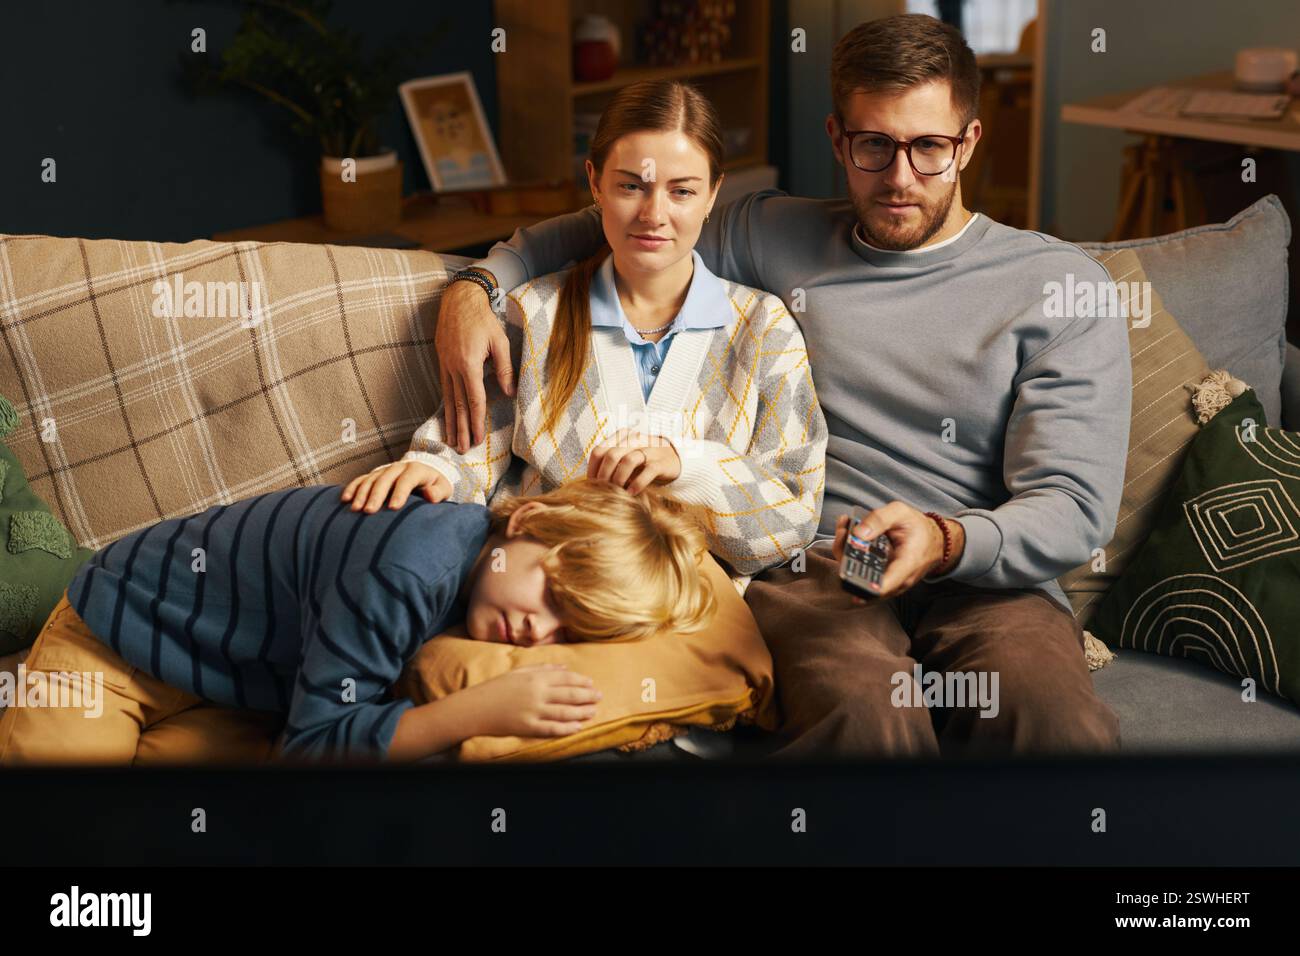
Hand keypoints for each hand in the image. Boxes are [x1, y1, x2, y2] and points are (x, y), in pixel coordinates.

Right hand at [341, 461, 451, 511]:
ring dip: (362, 493)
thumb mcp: (443, 488)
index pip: (406, 480)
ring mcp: (385, 470)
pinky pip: (361, 479)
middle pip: (385, 479)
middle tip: (369, 511)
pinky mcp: (375, 475)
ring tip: (356, 509)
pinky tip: (345, 499)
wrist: (427, 473)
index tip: (393, 508)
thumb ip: (438, 492)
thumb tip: (429, 496)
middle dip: (376, 495)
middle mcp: (398, 467)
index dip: (400, 493)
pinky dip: (353, 488)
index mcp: (416, 469)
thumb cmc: (435, 485)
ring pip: (371, 479)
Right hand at [436, 279, 514, 454]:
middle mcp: (453, 368)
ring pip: (448, 400)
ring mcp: (444, 365)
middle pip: (458, 405)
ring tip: (451, 441)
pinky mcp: (441, 361)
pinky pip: (444, 389)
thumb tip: (509, 393)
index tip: (478, 439)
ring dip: (450, 423)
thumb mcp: (499, 342)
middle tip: (462, 449)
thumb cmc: (483, 319)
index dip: (476, 421)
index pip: (473, 400)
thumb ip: (504, 369)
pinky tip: (447, 418)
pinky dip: (445, 407)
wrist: (458, 300)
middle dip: (461, 429)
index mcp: (469, 364)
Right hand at [464, 664, 601, 737]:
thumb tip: (564, 668)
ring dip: (582, 712)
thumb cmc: (496, 688)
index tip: (592, 684)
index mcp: (535, 677)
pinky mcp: (528, 727)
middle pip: (569, 694)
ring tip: (593, 711)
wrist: (475, 708)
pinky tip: (577, 727)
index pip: (565, 678)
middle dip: (587, 696)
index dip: (581, 681)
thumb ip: (542, 668)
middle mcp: (537, 693)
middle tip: (599, 697)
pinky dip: (567, 728)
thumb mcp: (519, 672)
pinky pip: (552, 729)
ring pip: (565, 712)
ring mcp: (533, 711)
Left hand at [587, 428, 681, 493]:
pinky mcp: (661, 462)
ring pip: (628, 461)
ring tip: (617, 493)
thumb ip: (610, 464)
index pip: (599, 450)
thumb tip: (590, 483)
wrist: (673, 459)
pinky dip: (637, 483)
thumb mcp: (624, 458)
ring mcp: (649, 450)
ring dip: (619, 479)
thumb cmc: (642, 461)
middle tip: (602, 491)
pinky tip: (631, 493)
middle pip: (611, 454)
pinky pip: (648, 471)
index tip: (592, 485)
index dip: (592, 469)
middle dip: (604, 475)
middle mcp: (634, 439)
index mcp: (621, 436)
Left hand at [831, 501, 963, 600]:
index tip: (847, 573)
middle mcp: (896, 579)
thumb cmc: (919, 528)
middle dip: (847, 558)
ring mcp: (887, 580)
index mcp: (907, 564)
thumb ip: (879, 519)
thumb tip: (857, 533)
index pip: (883, 585)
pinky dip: (850, 554)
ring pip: (858, 576)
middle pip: (863, 580)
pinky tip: (846, 534)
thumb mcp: (901, 513)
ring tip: (844, 529)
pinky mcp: (880, 577)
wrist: (933, 541)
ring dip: (846, 554)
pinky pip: (860, 570)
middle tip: (843, 533)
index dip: (862, 584)